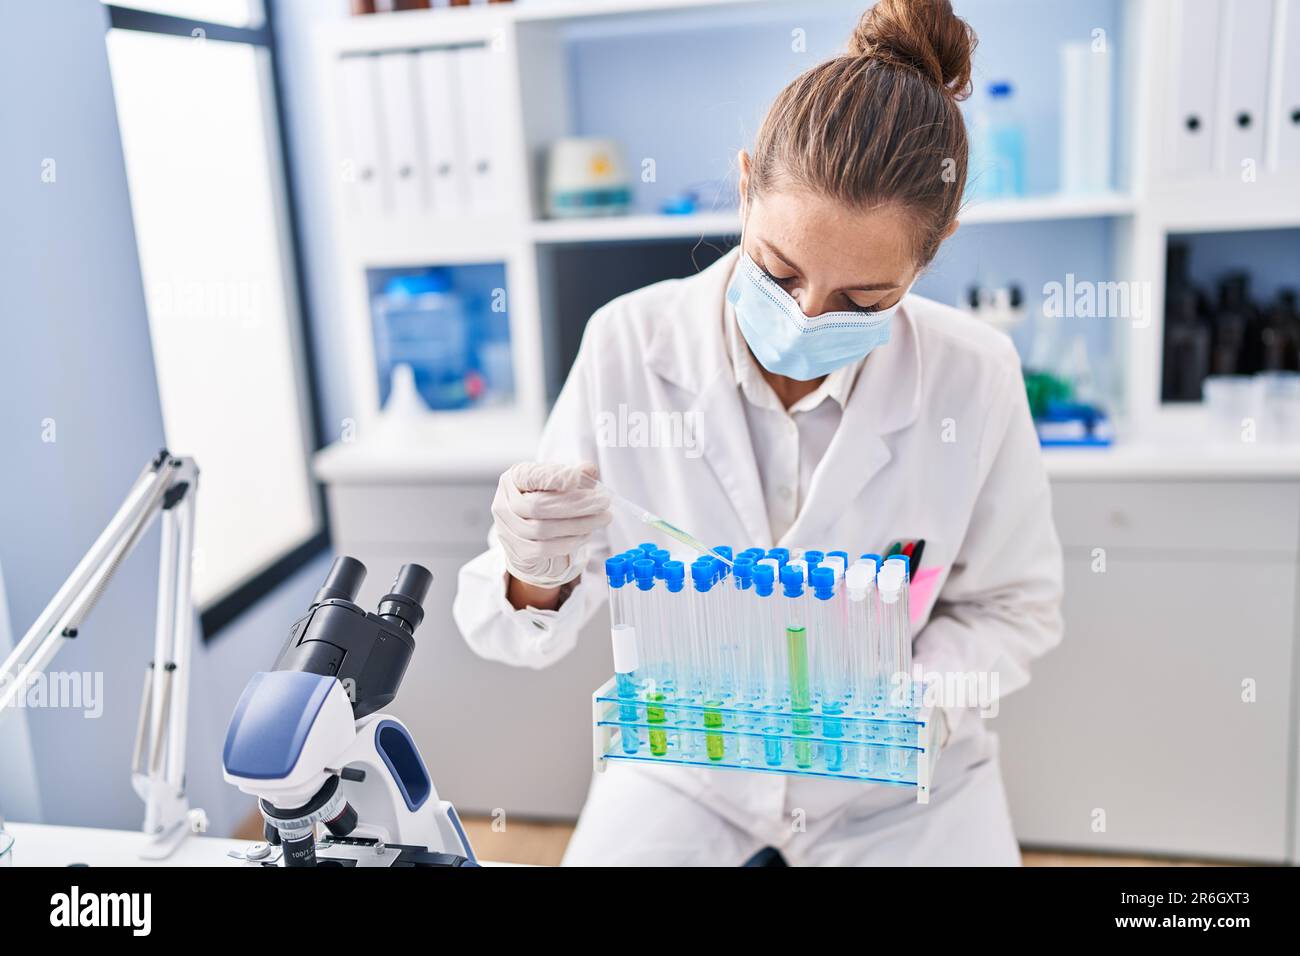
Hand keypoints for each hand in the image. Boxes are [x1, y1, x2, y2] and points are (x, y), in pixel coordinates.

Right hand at [492, 461, 611, 589]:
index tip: (578, 478)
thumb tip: (589, 469)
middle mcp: (504, 504)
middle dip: (576, 504)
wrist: (530, 538)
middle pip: (539, 505)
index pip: (530, 476)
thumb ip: (573, 476)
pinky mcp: (519, 552)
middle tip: (603, 502)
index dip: (553, 477)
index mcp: (513, 479)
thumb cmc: (545, 504)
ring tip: (602, 518)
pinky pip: (546, 549)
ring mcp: (508, 530)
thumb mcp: (557, 485)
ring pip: (544, 529)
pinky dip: (570, 542)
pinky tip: (586, 534)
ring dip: (579, 524)